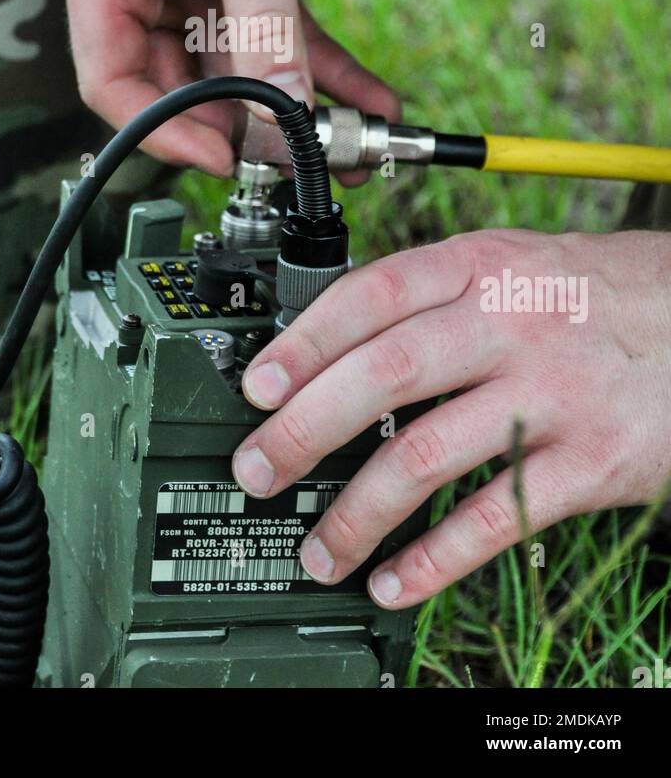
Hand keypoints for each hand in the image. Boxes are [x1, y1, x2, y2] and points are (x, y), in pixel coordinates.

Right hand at [54, 0, 398, 179]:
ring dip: (296, 99)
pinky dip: (318, 60)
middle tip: (307, 159)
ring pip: (236, 57)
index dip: (168, 132)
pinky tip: (369, 94)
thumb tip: (288, 119)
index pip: (112, 84)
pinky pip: (272, 26)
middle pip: (181, 78)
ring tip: (359, 139)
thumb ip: (263, 36)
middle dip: (250, 125)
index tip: (228, 161)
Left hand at [232, 229, 670, 608]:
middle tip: (256, 471)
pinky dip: (434, 560)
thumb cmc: (591, 295)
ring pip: (427, 454)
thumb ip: (432, 296)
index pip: (374, 294)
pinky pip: (494, 518)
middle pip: (385, 374)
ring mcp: (550, 393)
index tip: (255, 386)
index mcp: (481, 265)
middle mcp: (510, 322)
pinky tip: (395, 581)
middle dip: (304, 428)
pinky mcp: (588, 462)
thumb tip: (329, 346)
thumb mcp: (511, 264)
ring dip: (356, 511)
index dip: (305, 341)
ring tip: (318, 548)